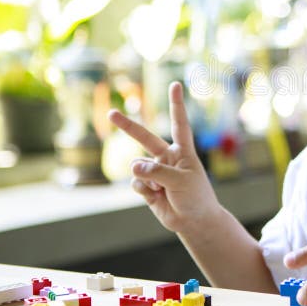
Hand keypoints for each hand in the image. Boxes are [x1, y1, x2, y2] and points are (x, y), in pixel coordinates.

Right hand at [107, 81, 220, 233]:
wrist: (194, 221)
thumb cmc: (195, 197)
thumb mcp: (181, 181)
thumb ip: (158, 171)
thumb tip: (133, 166)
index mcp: (183, 150)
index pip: (179, 123)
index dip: (176, 104)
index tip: (175, 85)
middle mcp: (167, 157)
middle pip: (145, 138)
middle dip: (127, 126)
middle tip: (111, 114)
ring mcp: (155, 171)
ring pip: (137, 167)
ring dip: (145, 178)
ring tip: (160, 189)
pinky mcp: (147, 186)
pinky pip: (136, 182)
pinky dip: (143, 190)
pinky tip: (155, 197)